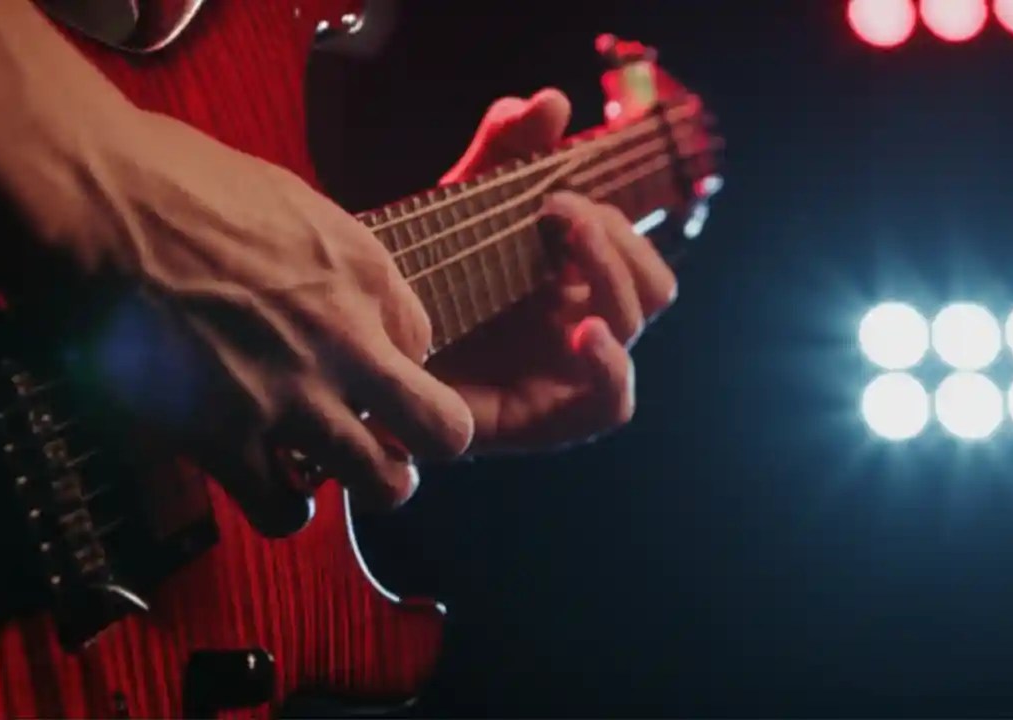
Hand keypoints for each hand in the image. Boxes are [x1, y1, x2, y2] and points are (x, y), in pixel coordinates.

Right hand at [19, 108, 472, 522]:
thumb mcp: (286, 198)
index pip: (424, 340)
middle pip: (441, 428)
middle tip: (398, 443)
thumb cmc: (175, 177)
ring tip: (348, 478)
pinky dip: (285, 510)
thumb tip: (331, 285)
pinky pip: (285, 513)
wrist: (93, 200)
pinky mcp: (226, 438)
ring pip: (382, 485)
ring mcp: (291, 396)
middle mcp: (346, 341)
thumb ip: (327, 255)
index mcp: (364, 272)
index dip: (397, 360)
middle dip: (429, 441)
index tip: (366, 365)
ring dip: (373, 486)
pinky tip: (270, 490)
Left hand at [429, 89, 677, 452]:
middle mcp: (580, 319)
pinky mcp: (552, 418)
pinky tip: (583, 334)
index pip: (629, 242)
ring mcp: (570, 369)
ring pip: (638, 321)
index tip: (554, 191)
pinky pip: (613, 402)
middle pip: (651, 279)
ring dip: (614, 274)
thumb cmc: (417, 288)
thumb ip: (500, 153)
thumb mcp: (455, 212)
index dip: (611, 216)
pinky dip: (611, 366)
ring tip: (566, 243)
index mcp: (570, 275)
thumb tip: (552, 101)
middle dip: (615, 236)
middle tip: (556, 211)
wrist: (361, 359)